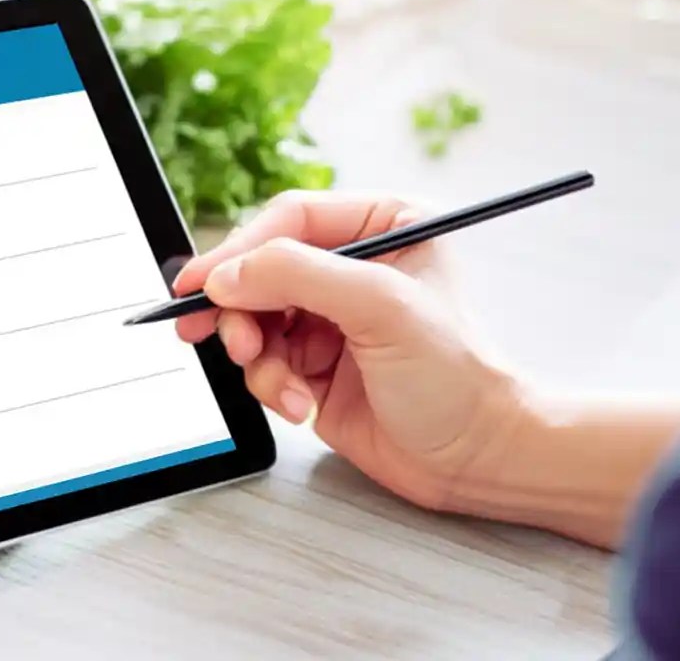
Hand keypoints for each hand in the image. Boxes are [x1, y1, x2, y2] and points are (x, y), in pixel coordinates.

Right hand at [173, 192, 525, 509]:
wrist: (477, 459)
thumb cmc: (458, 377)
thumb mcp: (380, 307)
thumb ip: (297, 276)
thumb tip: (226, 275)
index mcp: (383, 226)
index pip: (290, 219)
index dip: (241, 250)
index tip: (202, 283)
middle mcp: (353, 267)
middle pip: (260, 269)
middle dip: (241, 310)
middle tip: (231, 339)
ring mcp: (330, 318)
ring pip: (253, 319)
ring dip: (256, 355)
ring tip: (283, 385)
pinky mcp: (314, 365)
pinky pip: (263, 362)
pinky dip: (270, 385)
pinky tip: (300, 405)